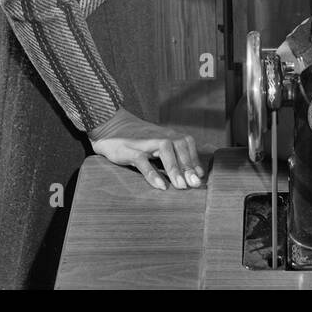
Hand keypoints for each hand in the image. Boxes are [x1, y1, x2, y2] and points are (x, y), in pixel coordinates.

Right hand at [90, 109, 204, 190]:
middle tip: (195, 184)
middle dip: (188, 166)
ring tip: (181, 186)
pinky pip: (143, 161)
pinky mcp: (129, 150)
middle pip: (180, 146)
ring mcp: (144, 142)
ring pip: (165, 150)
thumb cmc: (137, 139)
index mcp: (167, 134)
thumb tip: (193, 172)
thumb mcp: (156, 143)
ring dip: (175, 168)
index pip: (187, 143)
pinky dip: (152, 174)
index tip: (201, 176)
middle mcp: (159, 135)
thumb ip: (172, 154)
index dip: (195, 158)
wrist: (110, 126)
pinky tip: (161, 186)